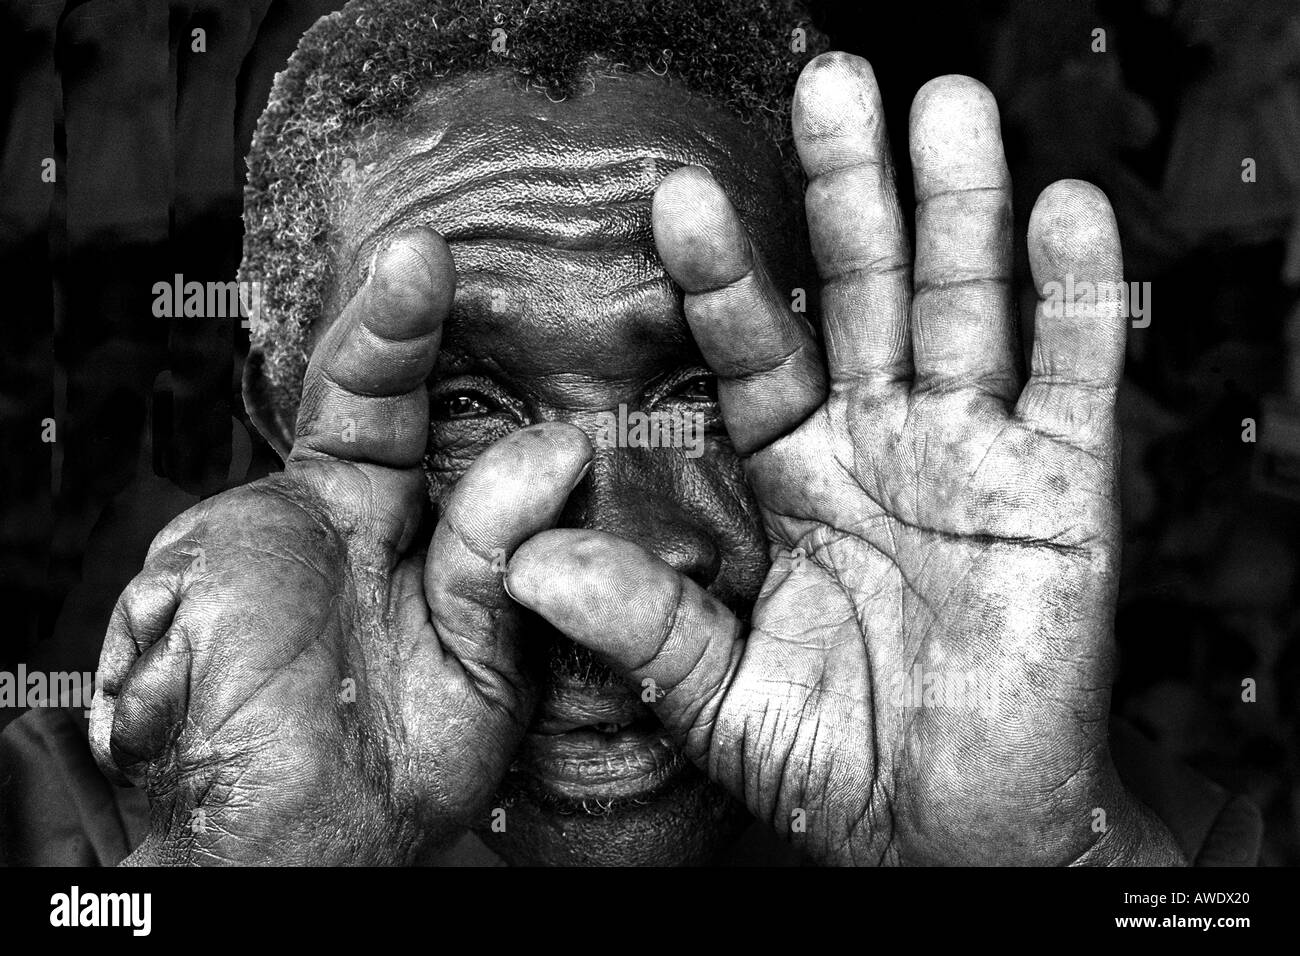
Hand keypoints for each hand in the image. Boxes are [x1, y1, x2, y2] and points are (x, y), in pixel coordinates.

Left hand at [90, 229, 590, 863]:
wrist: (264, 823)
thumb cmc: (212, 696)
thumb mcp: (203, 560)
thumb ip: (287, 497)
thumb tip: (375, 468)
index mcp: (322, 500)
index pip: (362, 390)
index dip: (387, 324)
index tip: (418, 257)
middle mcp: (398, 528)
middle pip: (449, 422)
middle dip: (471, 351)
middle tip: (493, 289)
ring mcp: (455, 584)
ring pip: (499, 501)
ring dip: (522, 471)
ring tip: (556, 446)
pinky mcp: (502, 646)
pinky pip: (513, 584)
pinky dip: (527, 541)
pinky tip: (553, 494)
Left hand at [503, 54, 1184, 865]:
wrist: (949, 829)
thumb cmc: (833, 761)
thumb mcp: (718, 693)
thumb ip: (640, 621)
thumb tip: (529, 560)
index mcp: (797, 474)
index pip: (755, 353)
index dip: (722, 278)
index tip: (676, 197)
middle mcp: (883, 444)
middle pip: (863, 293)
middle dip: (846, 191)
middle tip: (829, 81)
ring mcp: (975, 457)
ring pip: (967, 306)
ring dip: (958, 205)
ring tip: (945, 100)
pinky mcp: (1063, 491)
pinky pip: (1074, 380)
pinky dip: (1078, 298)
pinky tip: (1063, 213)